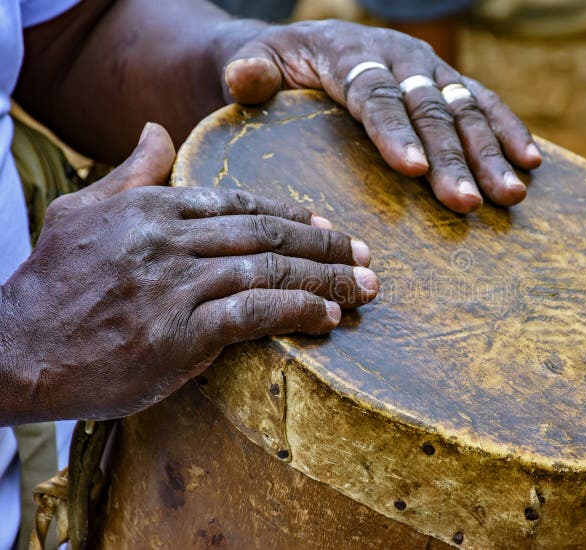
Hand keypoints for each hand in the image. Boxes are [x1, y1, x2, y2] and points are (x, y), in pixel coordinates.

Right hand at [0, 123, 378, 423]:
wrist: (15, 350)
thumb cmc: (52, 284)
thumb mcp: (82, 211)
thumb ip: (131, 172)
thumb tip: (157, 130)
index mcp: (153, 208)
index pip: (241, 204)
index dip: (293, 215)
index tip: (328, 228)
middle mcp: (169, 240)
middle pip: (267, 233)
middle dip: (324, 245)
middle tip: (365, 255)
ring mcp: (175, 286)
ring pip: (270, 270)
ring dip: (327, 279)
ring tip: (366, 286)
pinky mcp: (179, 334)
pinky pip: (255, 314)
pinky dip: (298, 312)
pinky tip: (329, 317)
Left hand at [219, 20, 541, 213]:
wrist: (304, 46)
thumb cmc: (277, 66)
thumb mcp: (253, 61)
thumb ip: (248, 72)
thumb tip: (242, 78)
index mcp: (350, 53)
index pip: (375, 93)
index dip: (395, 132)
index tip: (415, 172)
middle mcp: (397, 56)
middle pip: (429, 108)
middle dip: (453, 158)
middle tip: (471, 204)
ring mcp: (428, 68)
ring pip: (465, 107)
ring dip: (491, 152)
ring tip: (512, 195)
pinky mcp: (446, 81)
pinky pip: (484, 103)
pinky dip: (509, 130)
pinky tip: (531, 162)